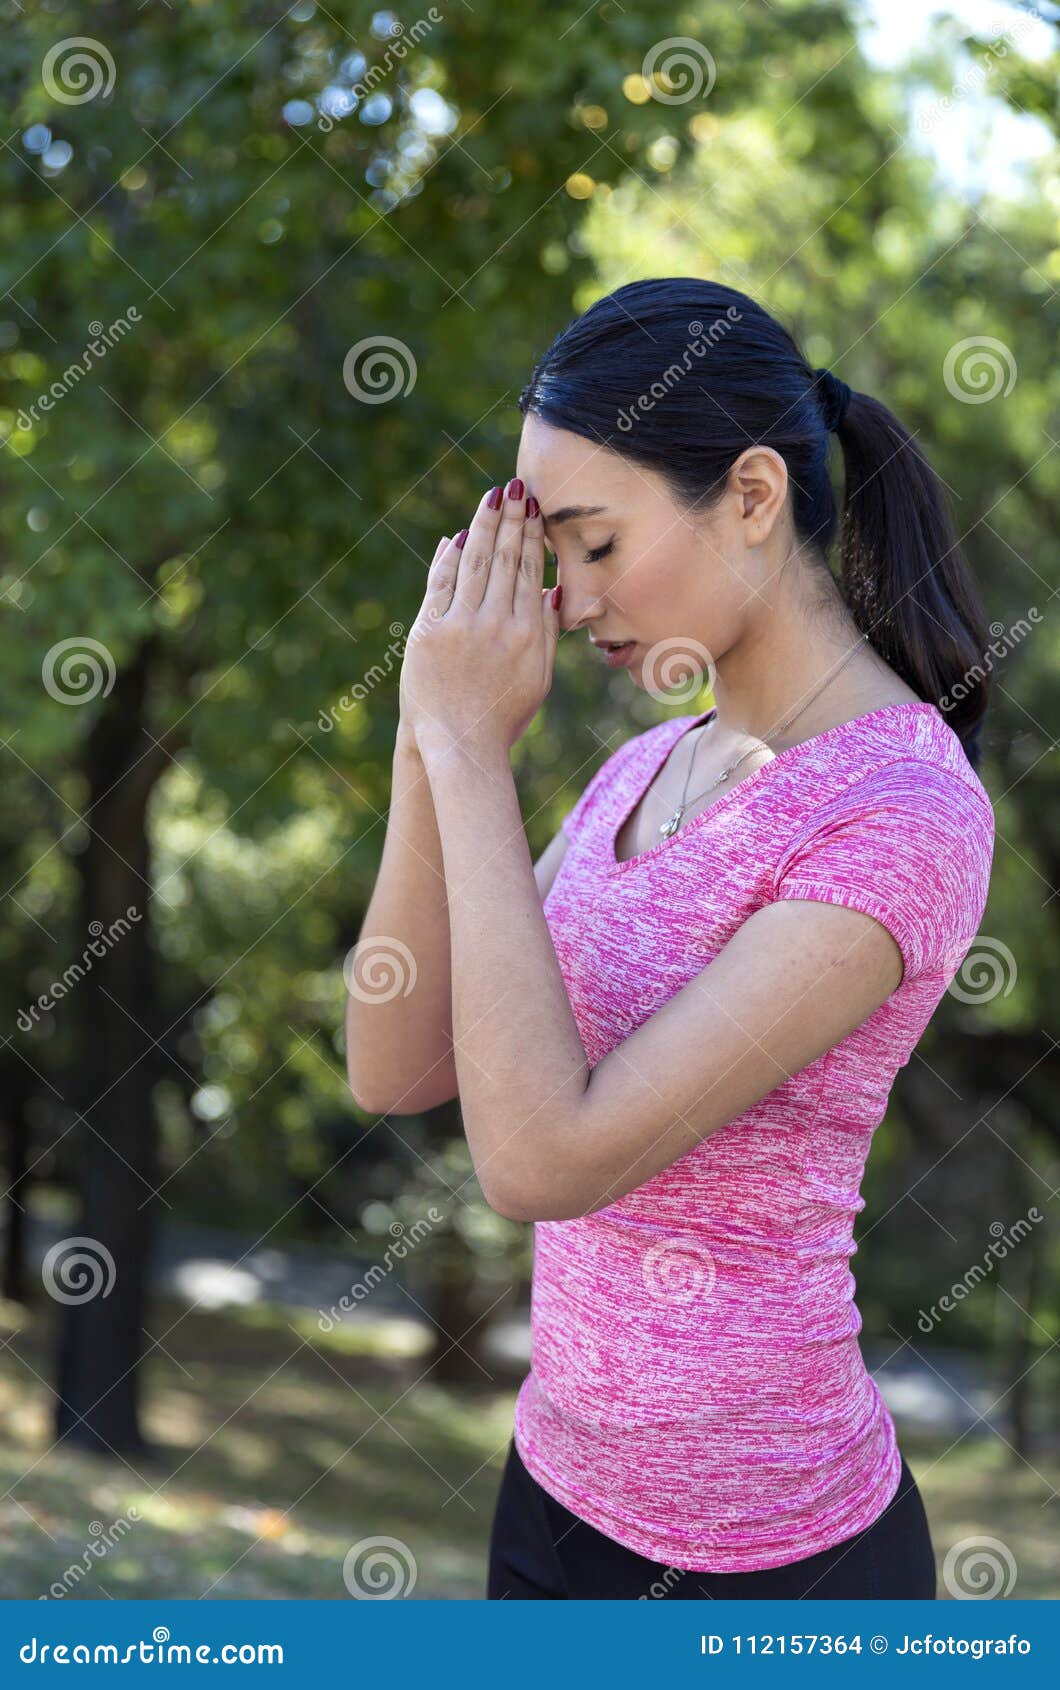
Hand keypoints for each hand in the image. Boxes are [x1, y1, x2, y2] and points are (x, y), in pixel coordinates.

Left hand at [400, 481, 558, 759]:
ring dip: (483, 526)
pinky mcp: (429, 632)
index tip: (534, 507)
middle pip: (505, 559)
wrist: (459, 744)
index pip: (530, 570)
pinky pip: (441, 585)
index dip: (531, 535)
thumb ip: (547, 633)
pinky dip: (449, 558)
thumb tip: (554, 591)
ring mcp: (462, 626)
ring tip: (492, 498)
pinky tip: (457, 536)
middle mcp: (498, 624)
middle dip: (511, 519)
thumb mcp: (538, 678)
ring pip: (475, 563)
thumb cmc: (502, 716)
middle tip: (516, 487)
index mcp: (529, 633)